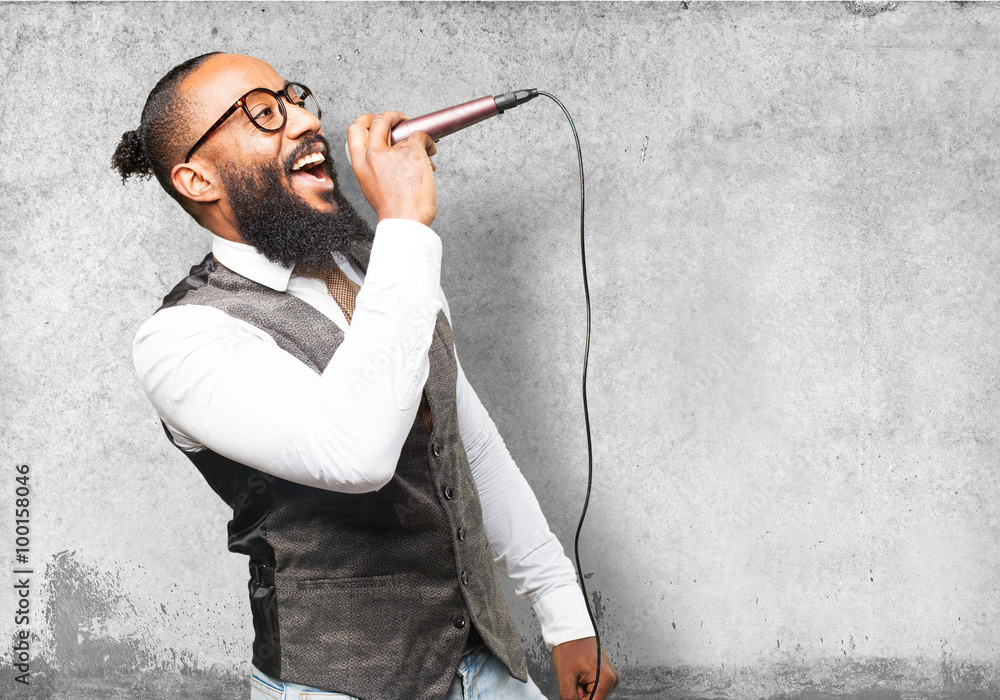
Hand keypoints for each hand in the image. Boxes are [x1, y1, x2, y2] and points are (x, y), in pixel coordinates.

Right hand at [346, 111, 437, 225]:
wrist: (405, 221)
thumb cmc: (393, 210)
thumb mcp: (371, 186)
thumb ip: (375, 166)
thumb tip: (390, 152)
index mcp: (359, 164)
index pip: (355, 130)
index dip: (367, 120)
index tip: (377, 120)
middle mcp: (373, 155)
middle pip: (378, 120)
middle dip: (391, 116)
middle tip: (402, 120)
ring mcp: (393, 153)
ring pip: (404, 130)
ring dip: (416, 136)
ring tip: (423, 149)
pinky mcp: (413, 153)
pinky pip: (421, 136)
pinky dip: (429, 142)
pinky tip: (431, 151)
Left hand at [551, 636, 619, 699]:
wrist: (570, 630)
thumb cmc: (569, 646)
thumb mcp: (565, 676)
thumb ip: (569, 699)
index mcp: (606, 680)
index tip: (571, 693)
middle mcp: (612, 679)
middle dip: (579, 696)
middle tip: (572, 682)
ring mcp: (609, 677)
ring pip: (592, 696)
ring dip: (580, 692)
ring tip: (575, 675)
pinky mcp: (604, 675)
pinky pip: (592, 689)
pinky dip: (582, 686)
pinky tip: (578, 675)